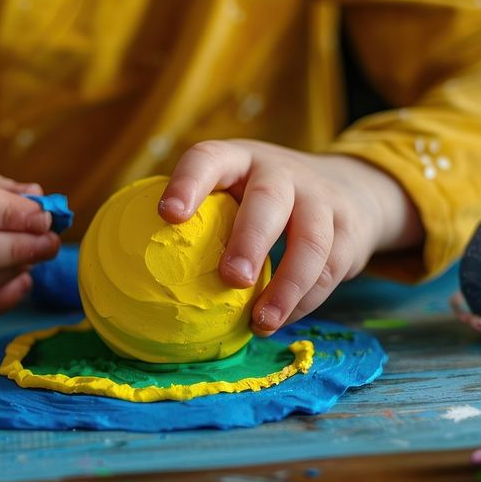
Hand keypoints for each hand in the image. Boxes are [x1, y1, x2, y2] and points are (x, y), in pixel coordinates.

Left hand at [159, 140, 421, 334]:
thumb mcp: (232, 192)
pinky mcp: (349, 230)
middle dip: (250, 240)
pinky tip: (279, 320)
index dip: (188, 184)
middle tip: (231, 278)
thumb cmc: (260, 201)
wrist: (350, 189)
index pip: (209, 159)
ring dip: (287, 285)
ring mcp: (320, 199)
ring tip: (261, 322)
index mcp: (238, 159)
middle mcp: (281, 172)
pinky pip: (330, 269)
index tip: (167, 215)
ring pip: (310, 241)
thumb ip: (195, 220)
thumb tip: (130, 274)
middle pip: (269, 201)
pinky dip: (305, 300)